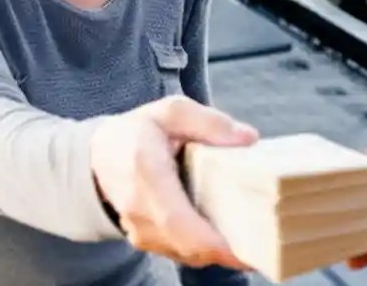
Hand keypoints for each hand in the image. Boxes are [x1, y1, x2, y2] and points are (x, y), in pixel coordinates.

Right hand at [91, 95, 258, 268]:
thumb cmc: (138, 132)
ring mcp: (141, 231)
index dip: (214, 242)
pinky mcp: (147, 241)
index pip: (178, 221)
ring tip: (258, 243)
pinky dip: (209, 250)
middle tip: (268, 247)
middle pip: (189, 246)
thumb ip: (209, 122)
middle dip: (230, 252)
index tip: (248, 249)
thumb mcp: (171, 112)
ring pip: (188, 254)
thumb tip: (248, 138)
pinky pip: (183, 253)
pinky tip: (234, 239)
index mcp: (147, 173)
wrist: (97, 158)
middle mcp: (141, 210)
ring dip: (222, 253)